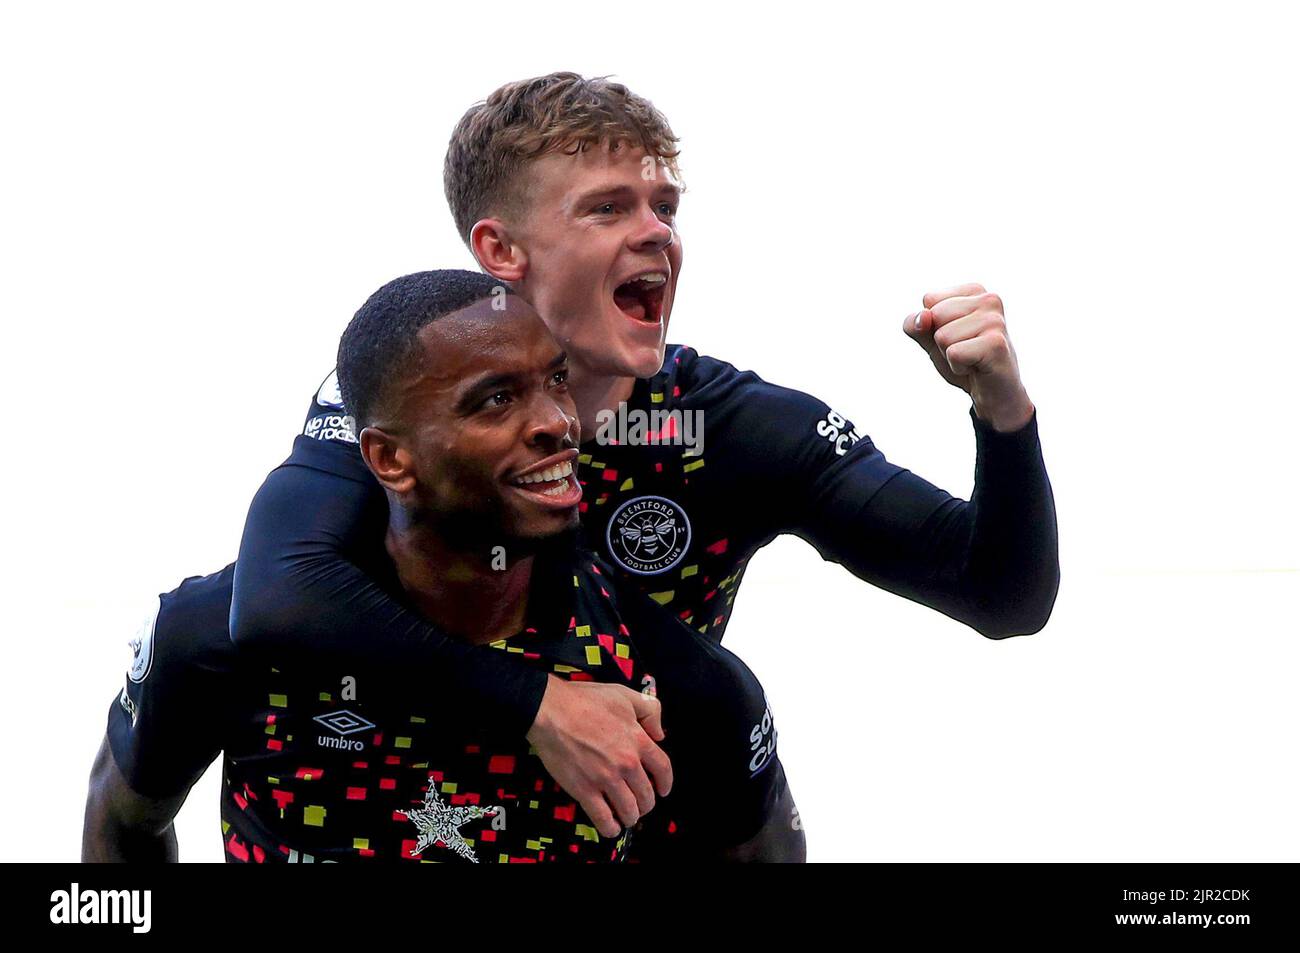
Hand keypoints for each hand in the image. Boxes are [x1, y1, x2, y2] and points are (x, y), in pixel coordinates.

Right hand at [525, 675, 672, 837]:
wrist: (550, 711)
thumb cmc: (584, 700)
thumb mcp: (624, 694)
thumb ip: (649, 710)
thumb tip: (659, 733)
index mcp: (638, 740)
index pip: (663, 769)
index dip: (666, 783)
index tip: (663, 789)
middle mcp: (627, 763)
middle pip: (647, 795)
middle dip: (647, 803)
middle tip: (641, 804)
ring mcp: (606, 779)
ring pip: (629, 810)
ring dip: (631, 817)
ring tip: (627, 816)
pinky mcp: (584, 790)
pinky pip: (603, 818)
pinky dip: (610, 828)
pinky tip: (611, 827)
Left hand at [903, 282, 1034, 431]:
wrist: (992, 393)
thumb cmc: (964, 359)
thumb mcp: (931, 338)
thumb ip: (917, 324)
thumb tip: (924, 317)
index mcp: (974, 291)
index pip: (929, 300)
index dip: (933, 325)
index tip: (957, 336)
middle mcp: (989, 299)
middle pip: (934, 316)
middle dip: (941, 341)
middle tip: (965, 350)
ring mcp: (995, 321)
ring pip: (942, 336)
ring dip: (950, 356)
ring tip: (972, 358)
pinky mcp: (996, 344)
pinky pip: (953, 353)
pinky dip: (958, 367)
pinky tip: (976, 367)